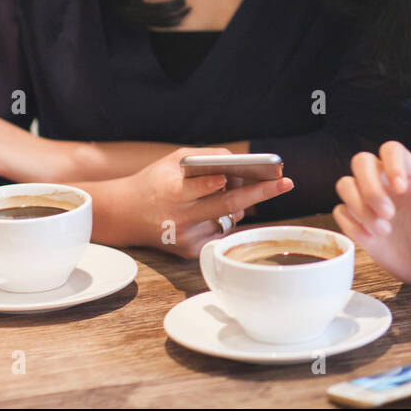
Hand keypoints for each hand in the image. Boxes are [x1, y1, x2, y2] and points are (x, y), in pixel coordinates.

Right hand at [128, 147, 294, 258]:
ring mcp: (186, 238)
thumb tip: (240, 165)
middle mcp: (179, 218)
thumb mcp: (173, 161)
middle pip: (225, 206)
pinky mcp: (190, 252)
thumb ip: (206, 158)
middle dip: (258, 193)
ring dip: (240, 204)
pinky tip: (216, 209)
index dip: (215, 182)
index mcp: (171, 192)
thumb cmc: (155, 181)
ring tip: (244, 188)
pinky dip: (226, 219)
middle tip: (286, 183)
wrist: (124, 215)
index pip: (200, 187)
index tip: (232, 176)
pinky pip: (221, 233)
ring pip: (228, 219)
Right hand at [333, 140, 410, 283]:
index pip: (391, 150)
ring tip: (384, 231)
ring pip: (345, 184)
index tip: (401, 189)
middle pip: (361, 162)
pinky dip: (352, 225)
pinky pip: (340, 212)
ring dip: (360, 207)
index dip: (391, 164)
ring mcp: (370, 203)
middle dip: (370, 188)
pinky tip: (373, 239)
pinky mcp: (359, 223)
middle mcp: (387, 184)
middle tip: (389, 214)